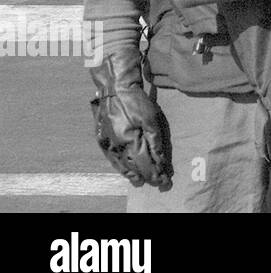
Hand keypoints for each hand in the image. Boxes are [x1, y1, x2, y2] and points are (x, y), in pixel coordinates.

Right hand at [89, 49, 172, 188]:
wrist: (114, 89)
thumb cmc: (135, 102)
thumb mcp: (150, 118)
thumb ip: (154, 140)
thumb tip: (159, 159)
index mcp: (129, 140)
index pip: (144, 163)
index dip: (155, 173)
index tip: (165, 180)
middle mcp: (116, 146)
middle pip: (133, 167)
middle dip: (147, 176)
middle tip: (159, 183)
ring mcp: (108, 144)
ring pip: (121, 165)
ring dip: (133, 174)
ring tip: (142, 181)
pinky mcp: (103, 140)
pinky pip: (112, 159)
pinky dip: (120, 167)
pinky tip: (126, 171)